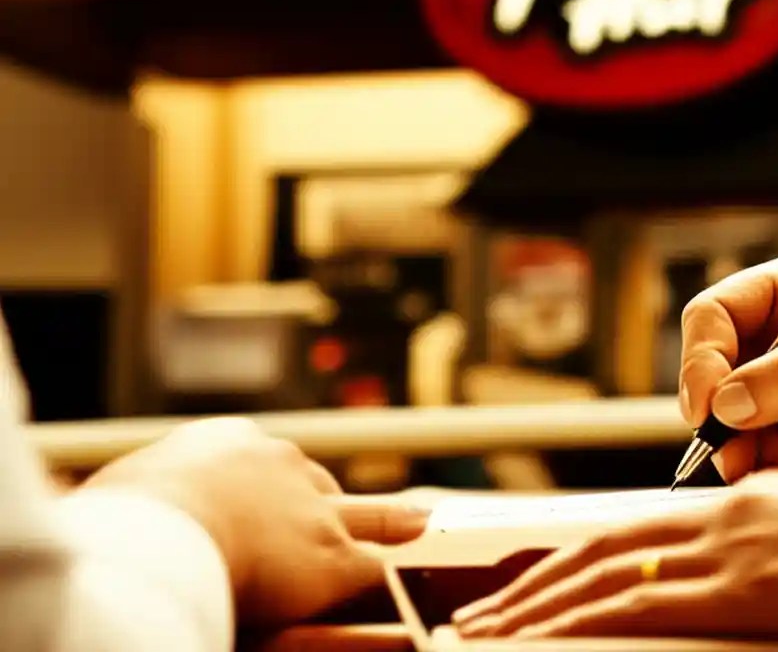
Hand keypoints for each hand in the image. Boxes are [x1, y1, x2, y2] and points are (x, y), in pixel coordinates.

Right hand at [80, 417, 426, 624]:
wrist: (160, 527)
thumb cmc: (122, 515)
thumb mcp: (126, 492)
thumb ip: (137, 495)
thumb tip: (98, 502)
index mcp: (229, 445)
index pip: (265, 463)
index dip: (272, 487)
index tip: (268, 501)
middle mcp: (282, 466)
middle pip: (317, 483)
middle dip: (325, 504)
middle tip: (331, 523)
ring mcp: (314, 510)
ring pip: (366, 515)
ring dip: (393, 522)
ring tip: (420, 522)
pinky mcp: (334, 557)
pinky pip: (374, 568)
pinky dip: (391, 580)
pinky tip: (413, 589)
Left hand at [450, 470, 777, 639]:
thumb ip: (772, 551)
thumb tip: (738, 578)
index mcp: (744, 505)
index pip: (634, 529)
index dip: (573, 557)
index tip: (531, 583)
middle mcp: (726, 518)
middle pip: (601, 548)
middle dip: (531, 585)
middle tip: (479, 614)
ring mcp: (733, 551)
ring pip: (603, 577)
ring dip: (534, 609)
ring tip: (482, 634)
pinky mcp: (748, 589)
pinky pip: (638, 605)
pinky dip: (577, 624)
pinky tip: (538, 641)